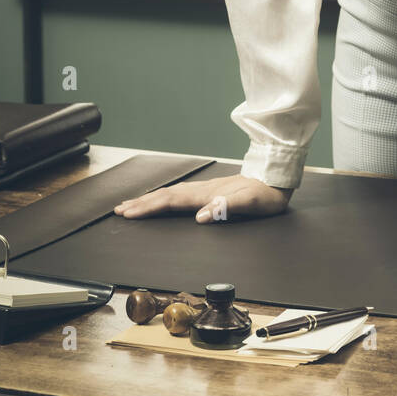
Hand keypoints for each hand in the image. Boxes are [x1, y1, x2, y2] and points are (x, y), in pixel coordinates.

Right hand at [114, 175, 292, 223]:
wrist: (276, 178)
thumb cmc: (265, 194)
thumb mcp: (250, 204)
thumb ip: (225, 209)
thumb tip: (200, 217)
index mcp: (208, 195)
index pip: (172, 201)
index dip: (149, 208)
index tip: (129, 213)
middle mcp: (203, 190)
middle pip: (166, 196)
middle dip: (142, 203)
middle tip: (119, 210)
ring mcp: (206, 189)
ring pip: (172, 193)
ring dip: (151, 199)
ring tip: (133, 204)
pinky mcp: (211, 191)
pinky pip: (181, 193)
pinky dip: (166, 196)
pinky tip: (164, 198)